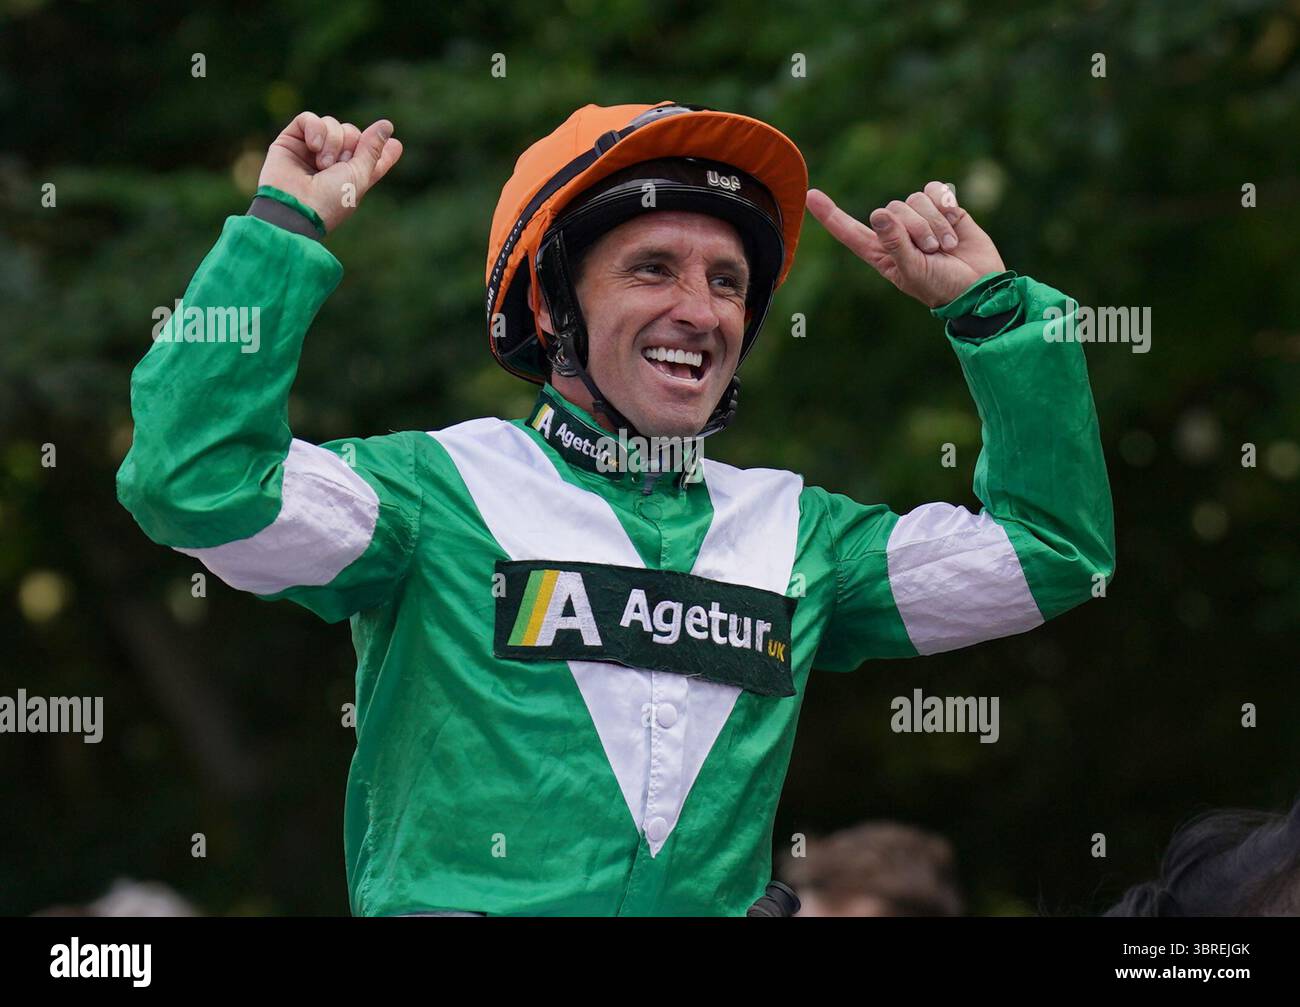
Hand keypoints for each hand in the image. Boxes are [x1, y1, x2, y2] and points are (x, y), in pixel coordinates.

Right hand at [257, 112, 403, 233]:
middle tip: (338, 165)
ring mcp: (311, 150)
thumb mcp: (359, 176)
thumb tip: (387, 125)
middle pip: (352, 132)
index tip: (395, 144)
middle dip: (350, 144)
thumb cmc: (329, 200)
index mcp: (352, 175)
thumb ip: (372, 150)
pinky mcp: (292, 140)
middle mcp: (332, 161)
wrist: (294, 206)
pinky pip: (309, 119)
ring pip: (331, 124)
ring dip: (333, 142)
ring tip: (322, 164)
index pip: (371, 155)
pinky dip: (315, 129)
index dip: (383, 149)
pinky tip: (313, 146)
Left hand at [805, 182, 1004, 307]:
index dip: (831, 215)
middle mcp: (897, 233)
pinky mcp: (942, 207)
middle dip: (916, 229)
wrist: (980, 284)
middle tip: (933, 251)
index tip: (811, 195)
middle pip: (892, 210)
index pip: (850, 231)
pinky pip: (934, 190)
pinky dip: (945, 204)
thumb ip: (895, 244)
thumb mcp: (914, 272)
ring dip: (934, 223)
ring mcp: (920, 218)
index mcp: (881, 252)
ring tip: (946, 245)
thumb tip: (879, 214)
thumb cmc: (942, 287)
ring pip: (915, 200)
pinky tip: (955, 220)